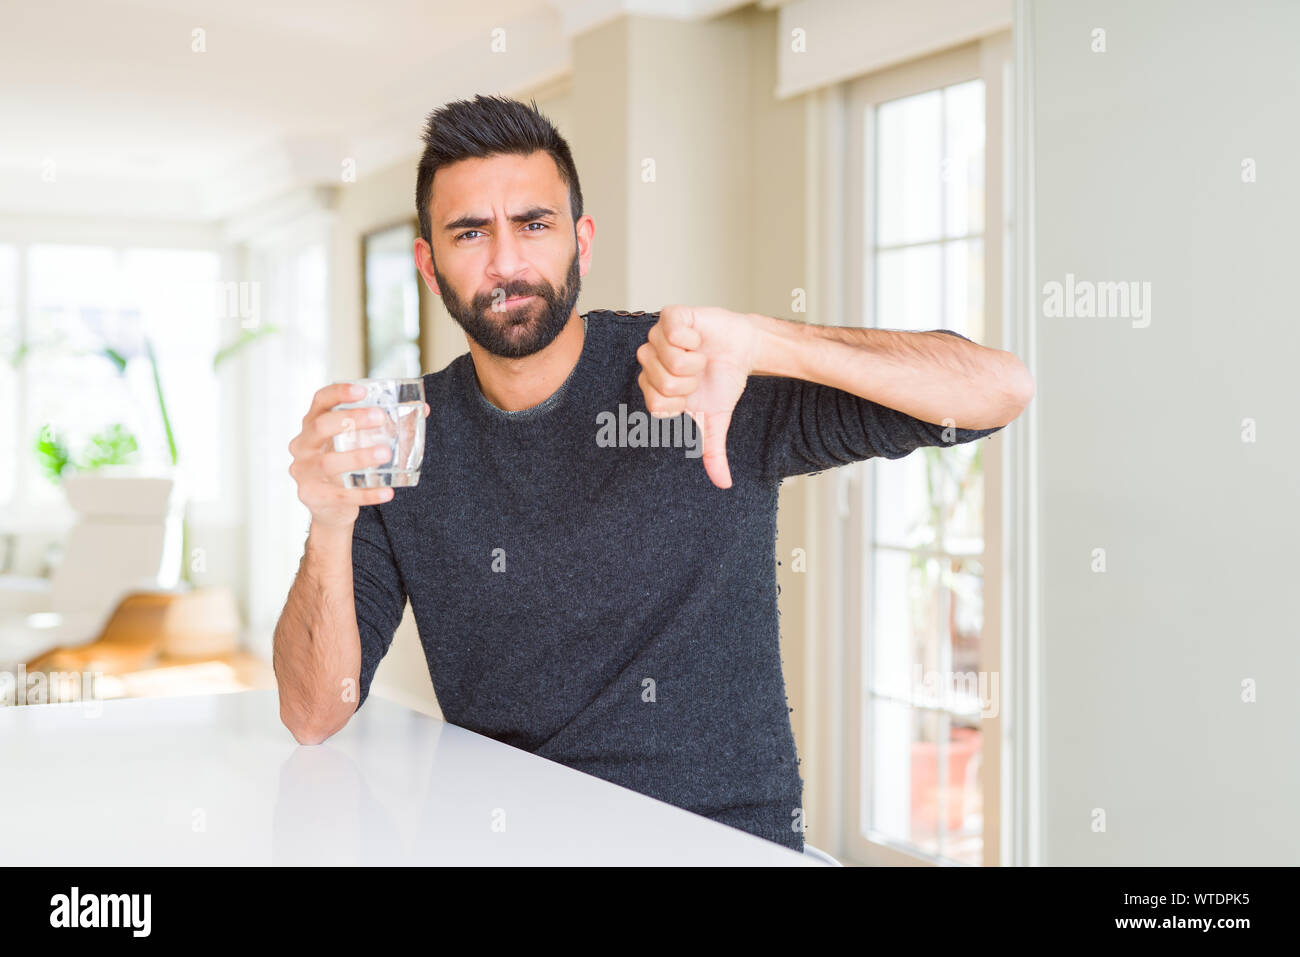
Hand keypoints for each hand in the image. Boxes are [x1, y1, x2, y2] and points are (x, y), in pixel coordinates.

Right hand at [287, 383, 429, 528]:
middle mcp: (302, 446)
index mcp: (312, 425)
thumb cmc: (344, 465)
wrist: (328, 508)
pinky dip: (367, 494)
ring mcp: (305, 472)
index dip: (339, 393)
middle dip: (351, 419)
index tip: (362, 390)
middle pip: (321, 426)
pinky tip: (388, 492)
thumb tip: (424, 410)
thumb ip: (381, 427)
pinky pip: (342, 495)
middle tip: (380, 417)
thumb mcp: (353, 443)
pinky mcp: (314, 496)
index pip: (320, 401)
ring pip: (330, 462)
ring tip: (385, 452)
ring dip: (359, 456)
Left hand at [635, 305, 758, 488]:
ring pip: (668, 357)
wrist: (744, 349)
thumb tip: (724, 484)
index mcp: (654, 387)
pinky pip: (672, 329)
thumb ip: (712, 451)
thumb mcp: (716, 418)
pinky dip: (692, 337)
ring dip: (694, 360)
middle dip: (689, 382)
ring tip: (699, 355)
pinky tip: (697, 337)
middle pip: (661, 383)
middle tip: (698, 374)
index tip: (692, 396)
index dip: (680, 404)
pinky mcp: (672, 316)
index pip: (654, 406)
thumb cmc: (723, 380)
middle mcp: (650, 361)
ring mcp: (658, 337)